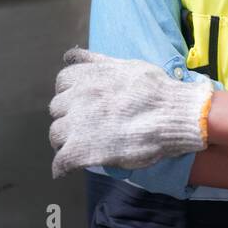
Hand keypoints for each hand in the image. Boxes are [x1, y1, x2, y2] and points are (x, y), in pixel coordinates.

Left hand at [49, 47, 214, 178]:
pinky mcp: (82, 150)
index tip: (79, 100)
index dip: (71, 92)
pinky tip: (65, 170)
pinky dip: (61, 167)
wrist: (171, 115)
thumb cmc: (155, 89)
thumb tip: (73, 56)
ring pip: (56, 134)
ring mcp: (77, 124)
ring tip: (76, 147)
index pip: (63, 82)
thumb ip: (98, 63)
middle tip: (82, 124)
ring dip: (64, 140)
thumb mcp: (126, 65)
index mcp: (87, 76)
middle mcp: (76, 97)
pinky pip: (61, 161)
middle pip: (57, 108)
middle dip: (68, 115)